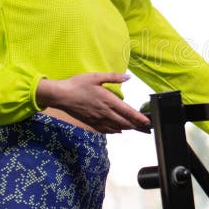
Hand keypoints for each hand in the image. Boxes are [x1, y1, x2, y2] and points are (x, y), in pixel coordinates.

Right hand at [36, 72, 150, 133]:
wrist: (60, 96)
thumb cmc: (78, 84)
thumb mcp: (96, 77)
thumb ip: (113, 77)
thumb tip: (128, 77)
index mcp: (108, 100)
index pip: (128, 112)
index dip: (139, 118)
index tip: (148, 122)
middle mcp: (105, 112)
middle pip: (125, 122)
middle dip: (137, 126)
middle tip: (147, 129)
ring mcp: (98, 119)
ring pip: (116, 127)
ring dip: (128, 129)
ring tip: (137, 130)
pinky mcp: (91, 122)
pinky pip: (105, 129)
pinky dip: (114, 131)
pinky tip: (118, 131)